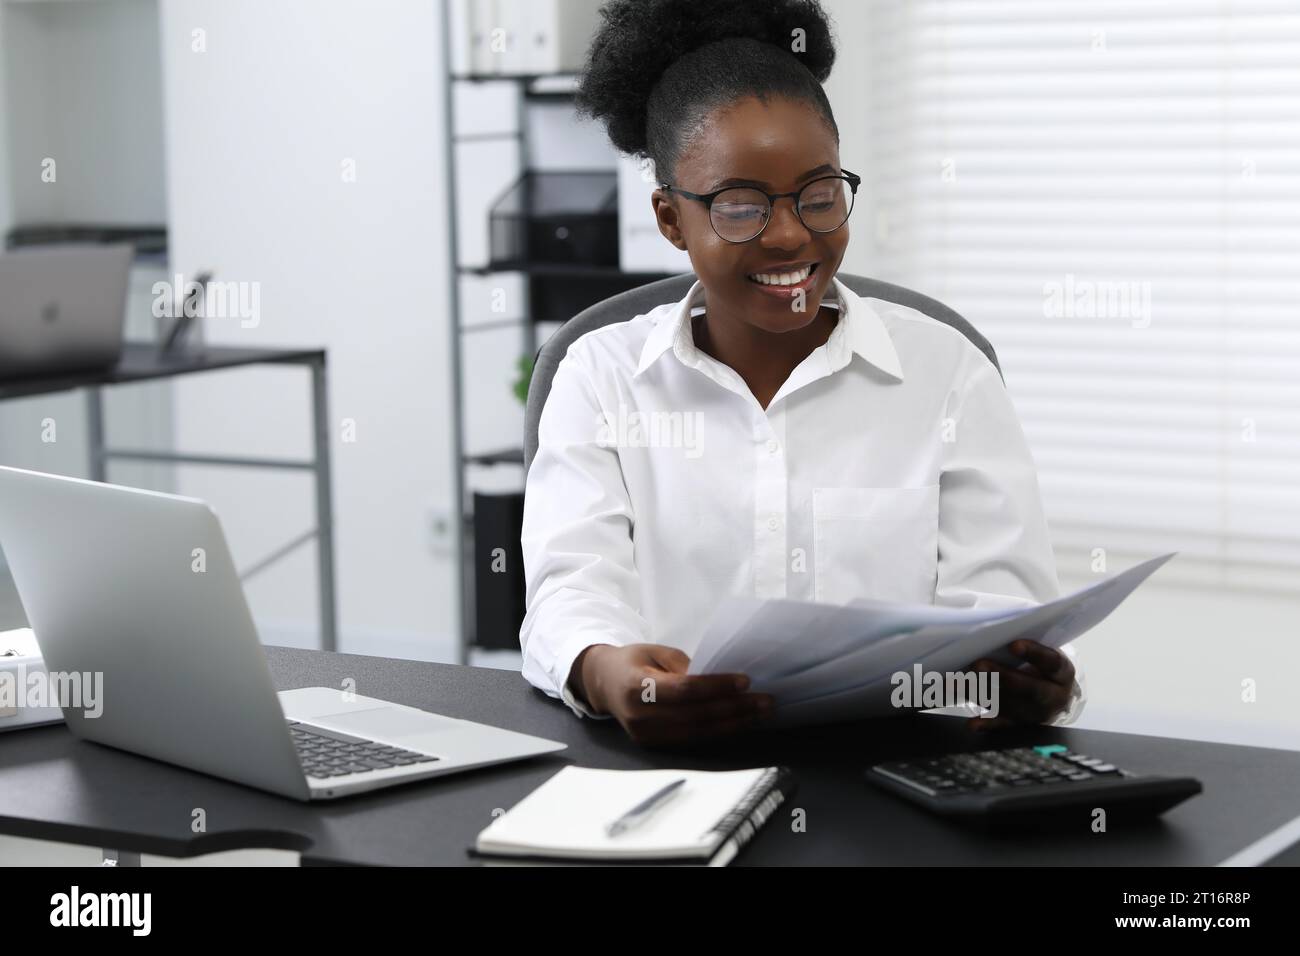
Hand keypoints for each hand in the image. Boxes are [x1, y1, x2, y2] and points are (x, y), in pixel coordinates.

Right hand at [570, 643, 774, 745]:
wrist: (603, 684)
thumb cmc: (633, 662)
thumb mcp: (655, 651)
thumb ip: (684, 665)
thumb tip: (719, 677)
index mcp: (636, 685)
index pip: (684, 689)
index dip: (716, 687)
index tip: (745, 681)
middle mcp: (640, 715)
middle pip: (696, 714)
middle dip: (734, 708)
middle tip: (765, 700)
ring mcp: (646, 735)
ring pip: (698, 732)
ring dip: (734, 724)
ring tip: (760, 714)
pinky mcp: (654, 746)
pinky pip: (693, 739)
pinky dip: (720, 732)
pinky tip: (741, 723)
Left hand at [965, 640, 1075, 731]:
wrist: (1056, 695)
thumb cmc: (1043, 666)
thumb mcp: (1044, 653)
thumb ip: (1027, 646)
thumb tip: (995, 629)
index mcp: (1062, 673)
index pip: (1051, 662)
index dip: (1034, 654)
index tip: (1013, 645)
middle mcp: (1053, 696)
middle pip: (1028, 688)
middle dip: (1001, 677)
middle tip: (978, 665)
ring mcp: (1037, 714)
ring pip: (1009, 705)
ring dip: (980, 694)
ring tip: (956, 684)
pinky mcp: (1022, 725)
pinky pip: (1003, 725)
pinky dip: (987, 725)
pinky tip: (973, 724)